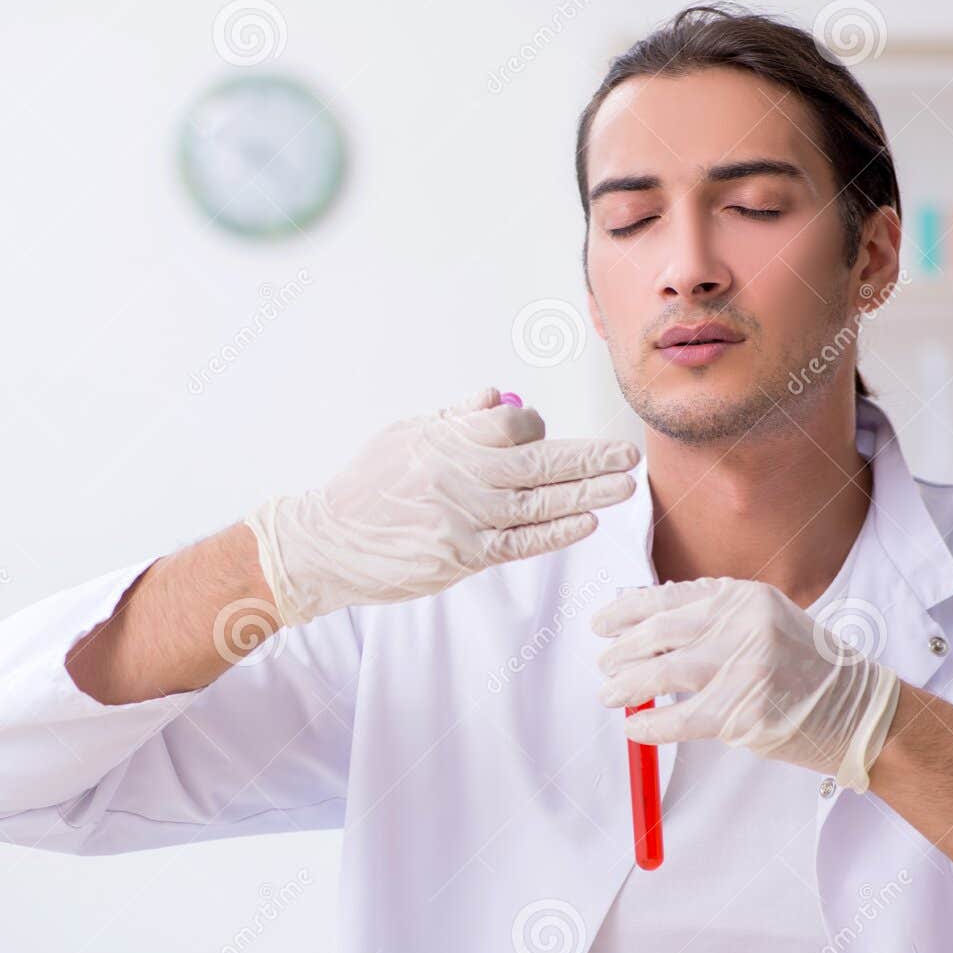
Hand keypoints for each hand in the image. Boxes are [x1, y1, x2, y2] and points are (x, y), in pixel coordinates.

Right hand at [245, 387, 639, 626]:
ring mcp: (462, 516)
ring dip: (587, 493)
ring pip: (539, 503)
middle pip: (540, 461)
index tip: (539, 437)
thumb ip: (455, 417)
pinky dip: (556, 531)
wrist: (324, 542)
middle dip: (590, 457)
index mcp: (446, 438)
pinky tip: (586, 521)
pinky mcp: (461, 555)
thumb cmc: (366, 486)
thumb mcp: (404, 435)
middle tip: (628, 452)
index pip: (514, 425)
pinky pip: (521, 542)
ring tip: (625, 485)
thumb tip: (500, 397)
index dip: (536, 429)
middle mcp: (459, 474)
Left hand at [592, 577, 900, 791]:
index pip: (667, 596)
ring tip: (609, 693)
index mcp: (743, 597)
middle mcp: (742, 625)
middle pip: (657, 632)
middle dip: (620, 650)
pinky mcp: (744, 711)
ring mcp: (744, 668)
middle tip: (604, 664)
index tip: (602, 623)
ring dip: (626, 685)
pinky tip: (635, 727)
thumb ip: (715, 617)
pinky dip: (650, 725)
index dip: (625, 610)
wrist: (861, 710)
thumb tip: (650, 626)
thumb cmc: (807, 669)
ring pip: (661, 674)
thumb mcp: (766, 619)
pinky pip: (679, 719)